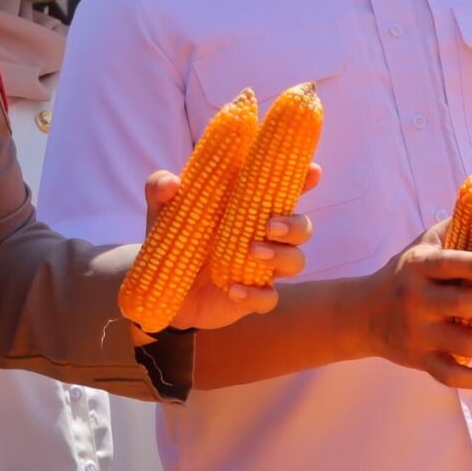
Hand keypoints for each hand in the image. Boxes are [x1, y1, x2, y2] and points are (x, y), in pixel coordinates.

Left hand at [143, 162, 318, 334]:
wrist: (158, 289)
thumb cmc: (172, 240)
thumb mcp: (161, 212)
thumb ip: (161, 189)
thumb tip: (172, 182)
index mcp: (249, 209)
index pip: (285, 190)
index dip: (305, 180)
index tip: (312, 172)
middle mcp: (263, 237)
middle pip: (302, 227)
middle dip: (296, 225)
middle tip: (269, 225)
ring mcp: (261, 269)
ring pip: (296, 262)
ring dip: (282, 256)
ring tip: (253, 252)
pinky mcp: (252, 298)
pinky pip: (269, 298)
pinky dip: (256, 295)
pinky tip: (234, 290)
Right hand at [362, 224, 471, 389]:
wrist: (363, 314)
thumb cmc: (405, 274)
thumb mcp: (421, 246)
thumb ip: (454, 229)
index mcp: (419, 267)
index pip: (449, 264)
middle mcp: (417, 301)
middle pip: (462, 305)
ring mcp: (419, 334)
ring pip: (463, 344)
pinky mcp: (421, 360)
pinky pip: (452, 376)